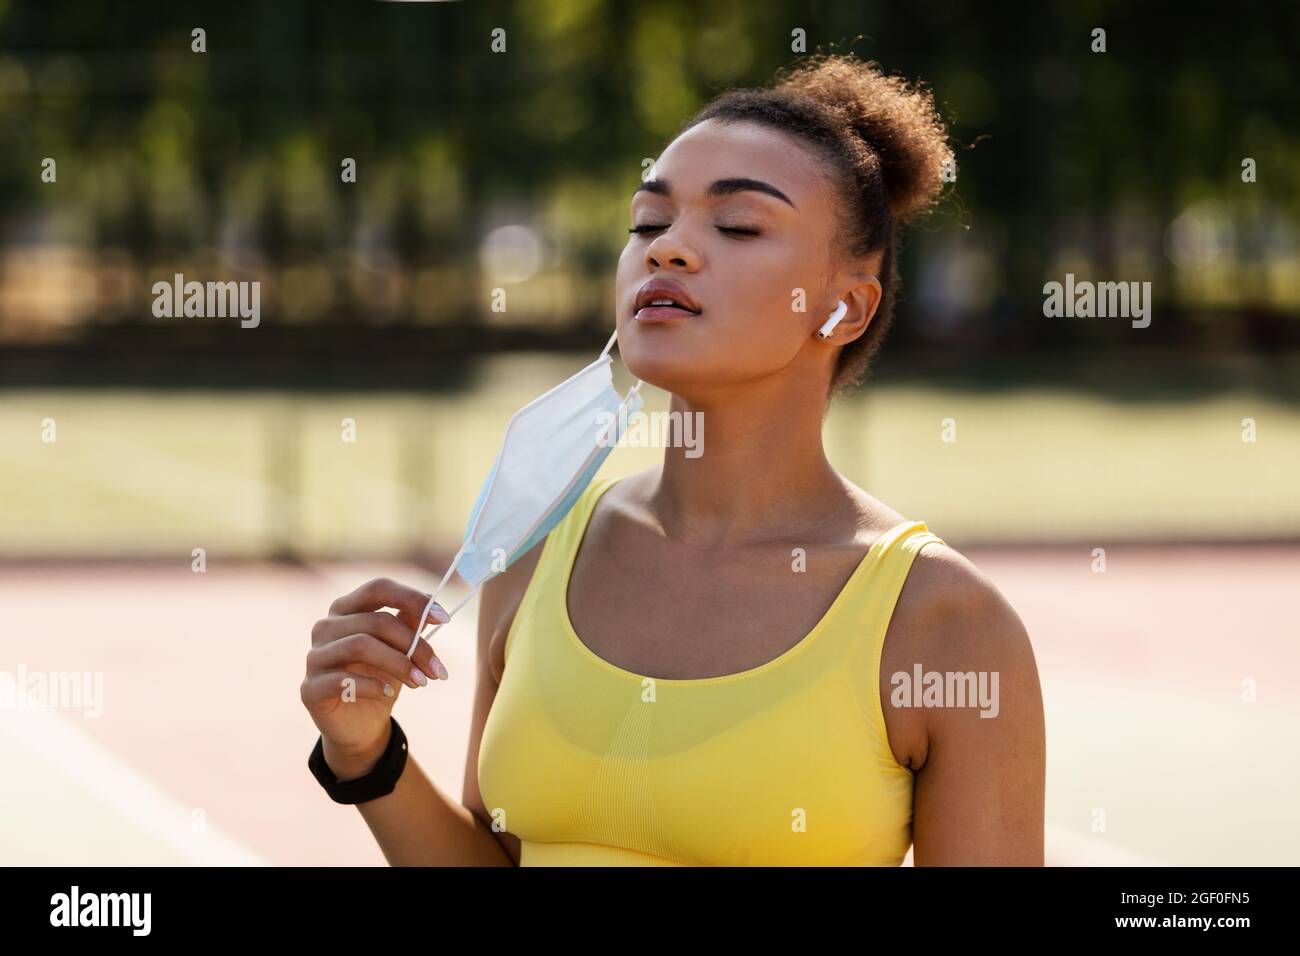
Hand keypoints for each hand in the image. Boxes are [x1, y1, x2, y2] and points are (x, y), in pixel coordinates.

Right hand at [300, 577, 448, 770]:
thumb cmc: (380, 677)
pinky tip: (388, 693)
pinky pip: (343, 679)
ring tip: (421, 682)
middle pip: (376, 622)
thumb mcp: (400, 649)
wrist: (360, 726)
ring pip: (360, 645)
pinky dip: (372, 685)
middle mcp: (326, 627)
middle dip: (414, 645)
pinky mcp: (310, 688)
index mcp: (347, 609)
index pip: (378, 589)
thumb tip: (432, 607)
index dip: (412, 599)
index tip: (444, 618)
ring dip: (399, 665)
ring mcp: (315, 656)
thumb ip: (410, 624)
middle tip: (437, 670)